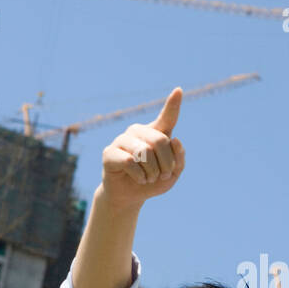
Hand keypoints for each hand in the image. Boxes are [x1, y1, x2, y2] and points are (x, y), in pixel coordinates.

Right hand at [100, 87, 184, 210]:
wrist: (130, 196)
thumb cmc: (152, 181)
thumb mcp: (172, 174)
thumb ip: (179, 158)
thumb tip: (175, 140)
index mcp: (155, 133)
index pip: (167, 117)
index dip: (173, 104)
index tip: (178, 90)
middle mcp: (138, 131)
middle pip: (160, 141)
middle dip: (166, 164)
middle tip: (163, 175)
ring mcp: (122, 140)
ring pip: (144, 152)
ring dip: (152, 172)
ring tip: (150, 179)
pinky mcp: (109, 153)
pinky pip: (130, 162)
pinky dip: (140, 176)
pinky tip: (139, 179)